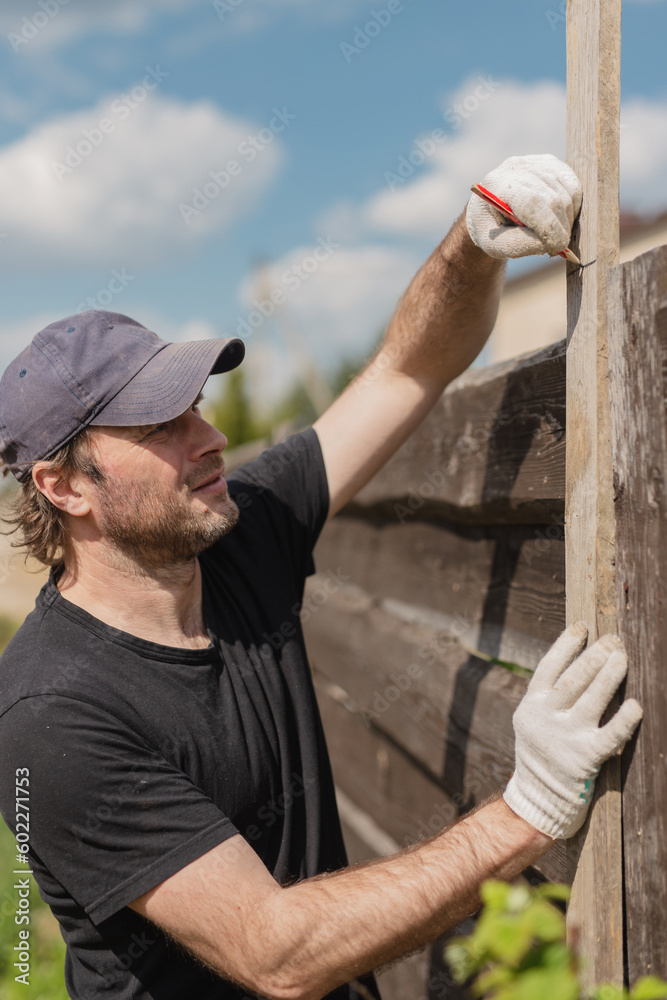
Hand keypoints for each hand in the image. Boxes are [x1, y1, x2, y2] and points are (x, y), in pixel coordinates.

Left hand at [466, 153, 582, 258]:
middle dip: (560, 227)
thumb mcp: (494, 246)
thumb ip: (516, 245)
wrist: (489, 211)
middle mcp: (516, 167)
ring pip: (567, 192)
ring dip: (567, 219)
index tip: (557, 246)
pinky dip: (572, 207)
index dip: (549, 226)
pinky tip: (560, 219)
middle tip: (557, 245)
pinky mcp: (550, 163)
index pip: (531, 201)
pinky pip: (573, 185)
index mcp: (496, 186)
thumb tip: (547, 243)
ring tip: (555, 233)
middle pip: (552, 198)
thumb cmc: (492, 232)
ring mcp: (535, 162)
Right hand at [503, 622, 642, 838]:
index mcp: (531, 705)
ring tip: (622, 657)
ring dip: (609, 675)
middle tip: (612, 640)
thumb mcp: (535, 719)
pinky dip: (624, 721)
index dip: (566, 645)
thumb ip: (551, 694)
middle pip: (573, 679)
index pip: (549, 667)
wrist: (539, 799)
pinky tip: (636, 706)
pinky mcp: (585, 759)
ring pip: (591, 699)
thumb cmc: (544, 750)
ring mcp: (565, 738)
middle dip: (594, 656)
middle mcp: (546, 718)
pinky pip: (609, 736)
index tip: (583, 627)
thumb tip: (582, 656)